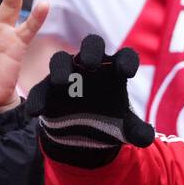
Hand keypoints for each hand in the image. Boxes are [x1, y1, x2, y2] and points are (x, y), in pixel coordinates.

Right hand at [27, 34, 154, 168]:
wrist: (85, 131)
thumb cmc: (110, 119)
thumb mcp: (125, 128)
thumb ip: (137, 131)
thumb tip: (148, 138)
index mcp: (116, 70)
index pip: (125, 57)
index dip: (127, 61)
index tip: (127, 71)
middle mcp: (92, 66)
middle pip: (91, 46)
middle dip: (90, 51)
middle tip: (90, 62)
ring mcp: (68, 74)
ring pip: (61, 61)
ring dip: (61, 69)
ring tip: (63, 82)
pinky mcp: (48, 90)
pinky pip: (40, 90)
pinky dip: (37, 99)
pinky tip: (35, 112)